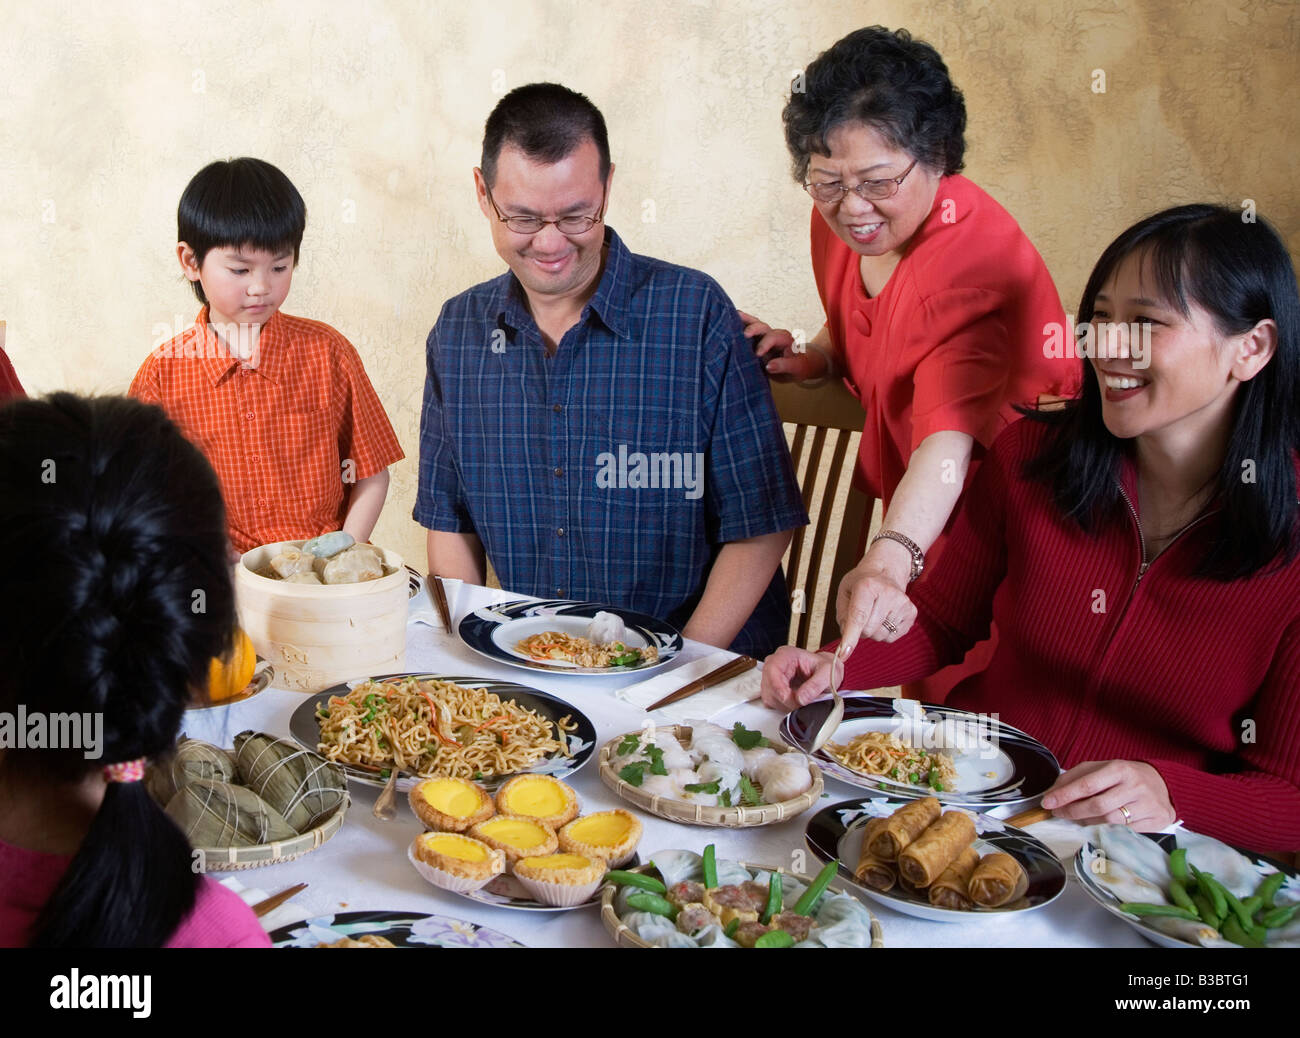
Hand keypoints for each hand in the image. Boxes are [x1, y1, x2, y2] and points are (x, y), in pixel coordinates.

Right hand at [737, 310, 825, 381]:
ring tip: (730, 317)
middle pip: (762, 326)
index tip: (758, 354)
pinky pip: (745, 329)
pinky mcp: (754, 339)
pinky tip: (726, 322)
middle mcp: (772, 333)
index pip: (773, 337)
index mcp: (784, 338)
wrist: (797, 364)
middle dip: (753, 329)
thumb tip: (769, 366)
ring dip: (742, 320)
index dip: (765, 344)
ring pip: (752, 323)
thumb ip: (783, 366)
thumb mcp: (796, 368)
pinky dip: (737, 325)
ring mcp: (762, 335)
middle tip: (745, 335)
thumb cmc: (797, 366)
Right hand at [760, 646, 834, 709]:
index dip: (779, 688)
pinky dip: (783, 706)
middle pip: (769, 686)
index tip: (792, 700)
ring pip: (769, 696)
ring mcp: (771, 677)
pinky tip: (794, 703)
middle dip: (785, 699)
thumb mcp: (827, 673)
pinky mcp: (772, 689)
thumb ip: (815, 685)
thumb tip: (801, 698)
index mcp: (785, 655)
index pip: (772, 671)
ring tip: (801, 702)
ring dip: (784, 704)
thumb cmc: (824, 669)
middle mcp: (775, 664)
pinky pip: (771, 701)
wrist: (825, 673)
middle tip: (802, 704)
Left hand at [836, 552, 917, 657]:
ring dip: (873, 630)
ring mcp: (903, 603)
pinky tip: (885, 615)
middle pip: (868, 631)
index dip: (850, 637)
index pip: (858, 617)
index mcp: (867, 585)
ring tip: (875, 612)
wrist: (886, 571)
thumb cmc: (862, 583)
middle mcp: (888, 593)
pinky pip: (892, 637)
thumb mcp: (844, 592)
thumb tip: (847, 638)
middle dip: (860, 629)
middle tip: (863, 613)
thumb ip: (842, 615)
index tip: (844, 654)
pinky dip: (885, 631)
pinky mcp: (912, 613)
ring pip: (880, 636)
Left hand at [1041, 760, 1175, 829]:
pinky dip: (1107, 828)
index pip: (1088, 784)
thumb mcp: (1102, 768)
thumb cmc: (1125, 776)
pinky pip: (1124, 831)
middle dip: (1073, 811)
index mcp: (1119, 769)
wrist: (1163, 783)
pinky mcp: (1156, 820)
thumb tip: (1053, 791)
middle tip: (1058, 812)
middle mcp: (1135, 786)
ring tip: (1078, 817)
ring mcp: (1147, 805)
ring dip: (1088, 821)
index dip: (1065, 795)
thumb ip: (1077, 777)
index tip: (1048, 802)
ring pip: (1109, 821)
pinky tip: (1100, 823)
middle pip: (1097, 806)